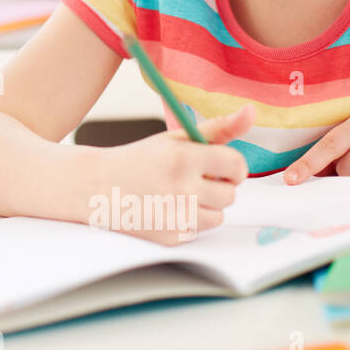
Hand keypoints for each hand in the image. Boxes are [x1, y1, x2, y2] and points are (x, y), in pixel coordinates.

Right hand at [84, 105, 253, 244]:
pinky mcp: (170, 237)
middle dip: (216, 188)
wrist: (96, 187)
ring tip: (178, 196)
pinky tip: (165, 210)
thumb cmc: (139, 160)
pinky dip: (188, 223)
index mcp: (184, 158)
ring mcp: (176, 217)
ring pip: (218, 217)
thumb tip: (252, 111)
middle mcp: (182, 189)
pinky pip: (198, 232)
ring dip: (205, 207)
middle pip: (230, 195)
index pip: (237, 166)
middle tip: (189, 180)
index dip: (231, 167)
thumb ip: (217, 129)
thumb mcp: (174, 139)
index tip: (218, 167)